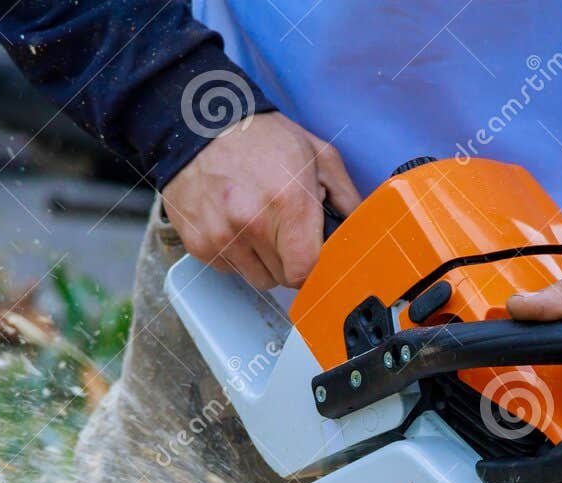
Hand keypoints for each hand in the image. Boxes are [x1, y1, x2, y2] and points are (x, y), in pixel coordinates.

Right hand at [161, 112, 360, 289]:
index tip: (312, 258)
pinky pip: (229, 269)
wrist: (200, 124)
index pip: (305, 271)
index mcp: (288, 203)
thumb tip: (362, 230)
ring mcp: (221, 237)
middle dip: (289, 260)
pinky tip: (234, 223)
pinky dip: (236, 254)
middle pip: (282, 278)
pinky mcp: (198, 244)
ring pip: (256, 279)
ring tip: (259, 225)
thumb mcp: (318, 154)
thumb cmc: (261, 138)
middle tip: (284, 230)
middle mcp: (252, 224)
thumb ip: (346, 197)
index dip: (312, 269)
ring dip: (263, 261)